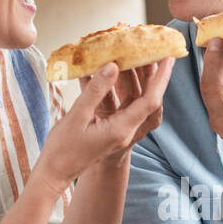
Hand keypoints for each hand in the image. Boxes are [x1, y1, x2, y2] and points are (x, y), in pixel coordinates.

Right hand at [35, 58, 172, 190]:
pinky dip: (118, 88)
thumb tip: (112, 65)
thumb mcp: (77, 116)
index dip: (161, 78)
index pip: (150, 101)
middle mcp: (126, 130)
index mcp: (121, 129)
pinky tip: (111, 72)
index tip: (167, 58)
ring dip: (134, 79)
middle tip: (151, 50)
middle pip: (146, 99)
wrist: (55, 173)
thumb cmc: (63, 149)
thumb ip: (96, 90)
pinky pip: (121, 104)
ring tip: (133, 55)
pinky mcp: (111, 129)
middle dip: (150, 74)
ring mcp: (119, 131)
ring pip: (134, 100)